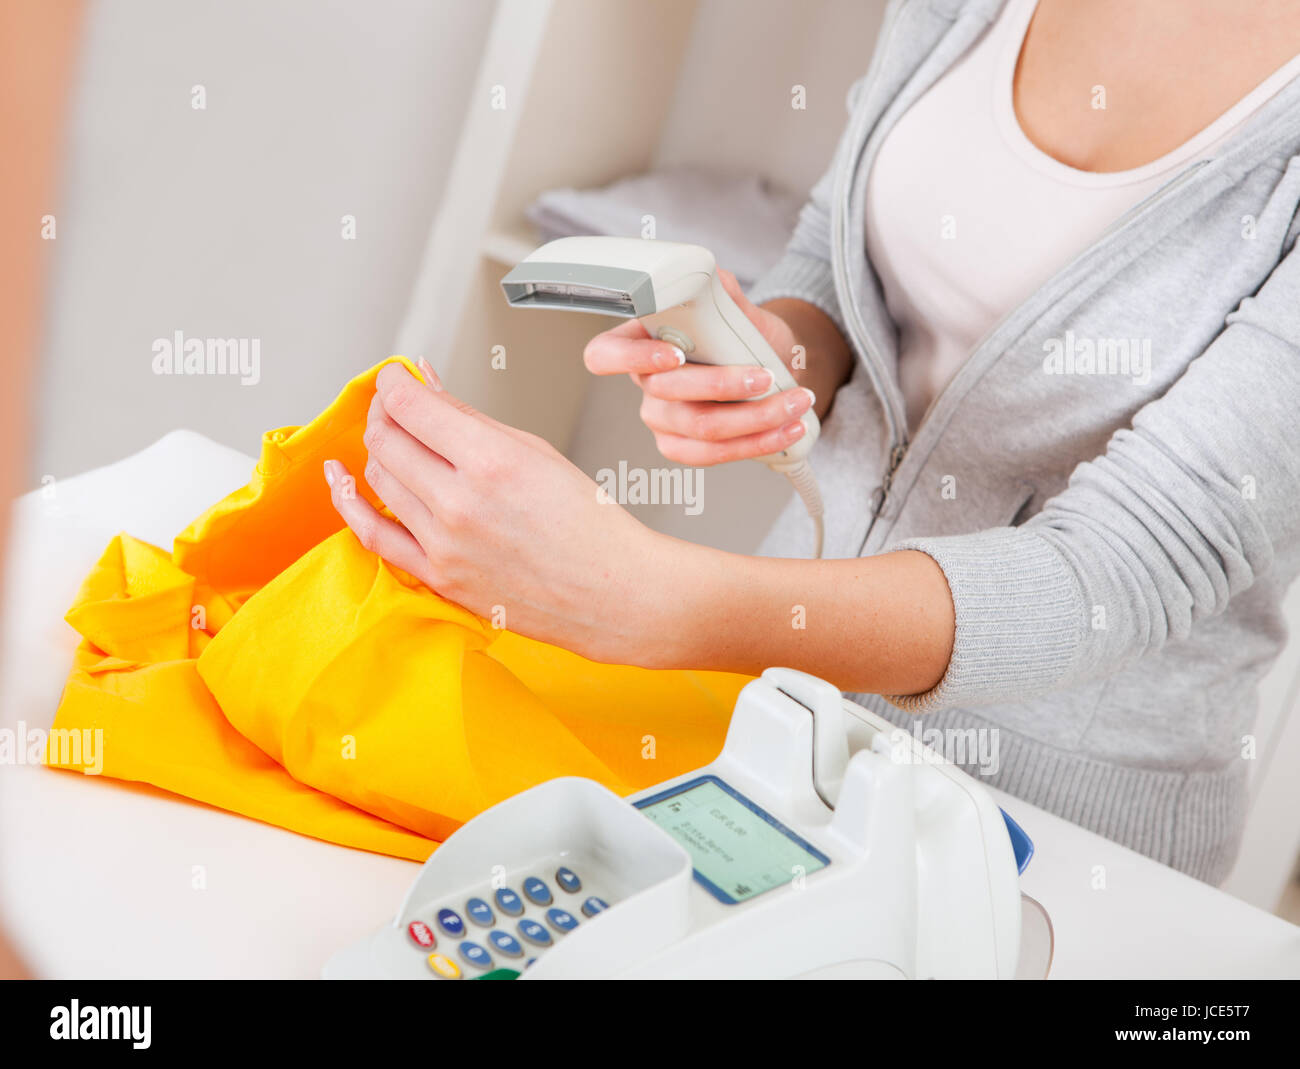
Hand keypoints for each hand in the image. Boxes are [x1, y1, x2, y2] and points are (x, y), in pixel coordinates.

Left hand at [324, 360, 691, 665]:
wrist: (612, 592)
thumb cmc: (588, 524)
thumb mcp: (535, 451)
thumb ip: (470, 418)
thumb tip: (427, 384)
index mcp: (491, 462)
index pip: (410, 405)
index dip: (394, 382)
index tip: (396, 377)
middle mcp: (460, 504)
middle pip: (387, 439)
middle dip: (385, 412)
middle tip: (397, 405)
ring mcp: (444, 545)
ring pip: (379, 479)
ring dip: (380, 450)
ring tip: (396, 438)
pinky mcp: (437, 578)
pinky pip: (373, 534)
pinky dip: (351, 502)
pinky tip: (343, 480)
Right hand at [582, 268, 815, 466]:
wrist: (772, 367)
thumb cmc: (744, 337)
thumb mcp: (735, 308)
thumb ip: (720, 293)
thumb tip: (713, 279)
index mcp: (640, 342)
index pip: (605, 354)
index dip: (633, 358)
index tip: (675, 354)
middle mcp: (646, 385)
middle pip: (669, 394)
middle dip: (722, 385)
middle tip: (764, 375)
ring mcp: (662, 421)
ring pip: (701, 428)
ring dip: (756, 417)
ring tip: (795, 401)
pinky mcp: (683, 449)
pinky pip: (717, 454)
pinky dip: (759, 441)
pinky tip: (789, 427)